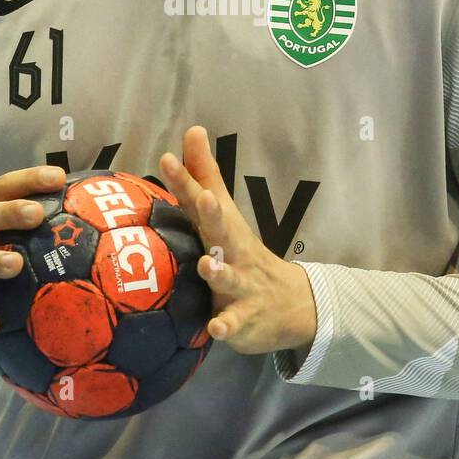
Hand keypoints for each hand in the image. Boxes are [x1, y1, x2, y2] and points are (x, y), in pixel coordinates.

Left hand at [159, 126, 316, 356]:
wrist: (291, 304)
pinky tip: (217, 328)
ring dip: (218, 272)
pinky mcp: (245, 317)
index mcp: (222, 227)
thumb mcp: (224, 215)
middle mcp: (233, 252)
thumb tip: (193, 129)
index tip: (166, 159)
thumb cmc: (243, 253)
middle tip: (204, 199)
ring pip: (229, 278)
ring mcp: (241, 284)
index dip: (185, 181)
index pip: (201, 200)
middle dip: (213, 215)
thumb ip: (205, 175)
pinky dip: (227, 325)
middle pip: (222, 231)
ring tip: (205, 266)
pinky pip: (234, 323)